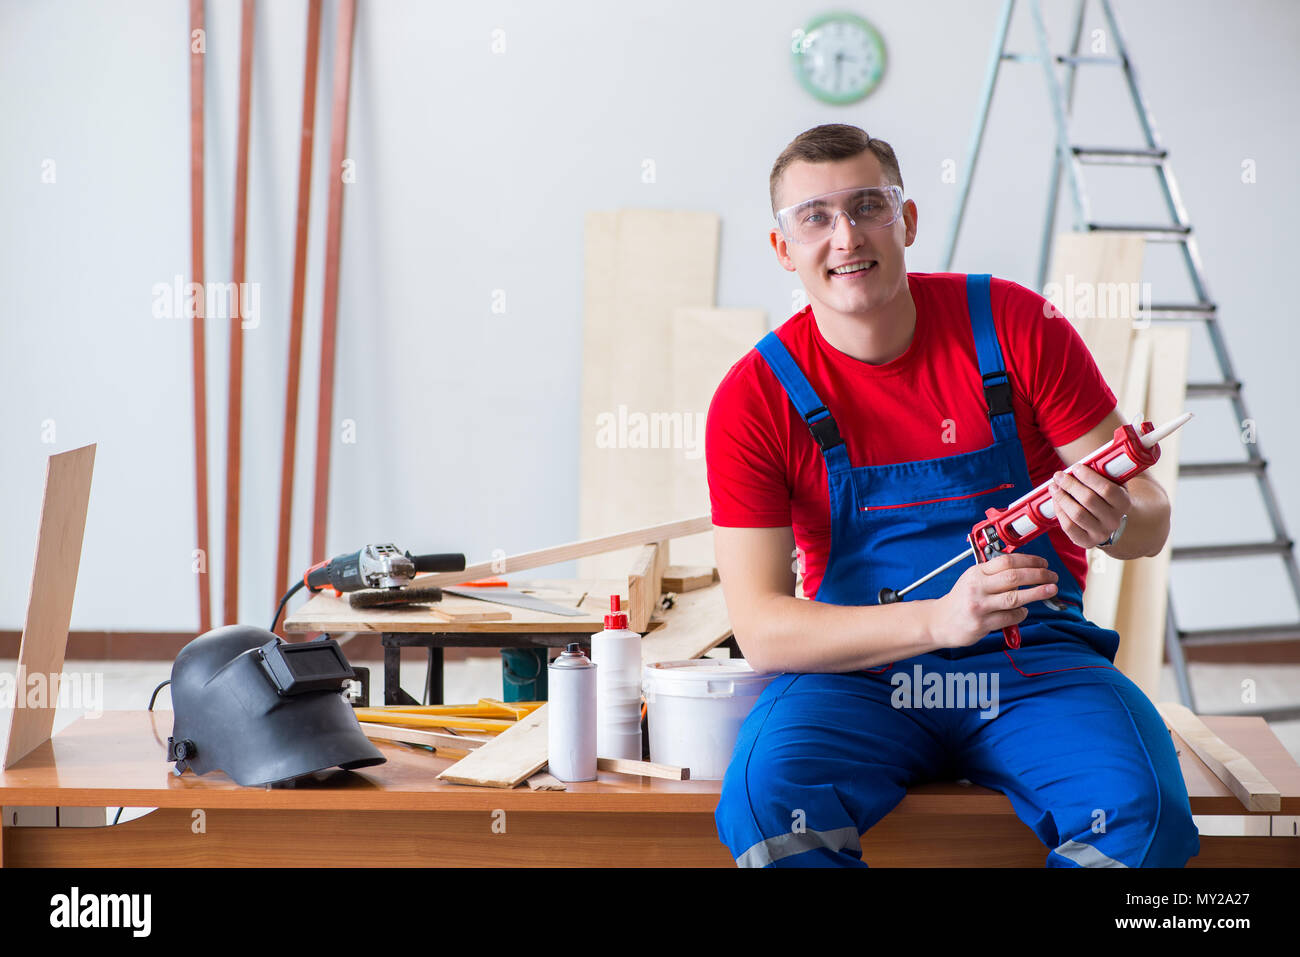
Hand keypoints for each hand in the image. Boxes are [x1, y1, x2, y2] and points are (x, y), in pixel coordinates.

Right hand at [925, 553, 1058, 648]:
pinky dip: (1020, 613)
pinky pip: (1009, 617)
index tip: (1042, 563)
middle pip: (1014, 577)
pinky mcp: (982, 623)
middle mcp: (977, 587)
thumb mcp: (972, 580)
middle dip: (1038, 575)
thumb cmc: (961, 600)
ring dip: (1037, 593)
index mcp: (976, 572)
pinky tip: (1023, 611)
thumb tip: (1025, 569)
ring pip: (1015, 597)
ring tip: (1050, 590)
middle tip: (1052, 576)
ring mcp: (980, 606)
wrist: (940, 621)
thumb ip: (994, 574)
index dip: (1028, 560)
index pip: (1006, 561)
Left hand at [1050, 465, 1130, 548]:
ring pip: (1077, 514)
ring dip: (1062, 498)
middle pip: (1089, 500)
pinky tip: (1056, 501)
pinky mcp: (1086, 542)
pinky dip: (1059, 512)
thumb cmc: (1105, 497)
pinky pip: (1069, 526)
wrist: (1108, 522)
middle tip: (1059, 475)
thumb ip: (1103, 473)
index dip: (1089, 477)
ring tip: (1054, 486)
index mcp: (1124, 503)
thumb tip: (1085, 461)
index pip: (1107, 489)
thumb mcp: (1112, 483)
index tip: (1075, 467)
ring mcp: (1101, 533)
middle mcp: (1114, 520)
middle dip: (1070, 485)